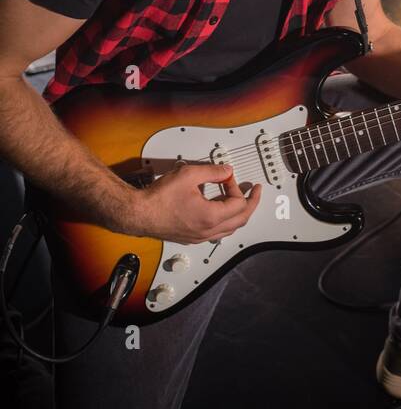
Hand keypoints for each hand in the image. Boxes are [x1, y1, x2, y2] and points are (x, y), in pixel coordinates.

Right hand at [130, 163, 261, 243]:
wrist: (138, 213)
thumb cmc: (159, 198)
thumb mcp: (189, 175)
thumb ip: (213, 171)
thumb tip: (227, 171)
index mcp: (211, 217)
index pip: (239, 203)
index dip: (237, 186)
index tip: (229, 176)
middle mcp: (208, 231)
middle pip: (241, 220)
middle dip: (250, 203)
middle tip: (254, 192)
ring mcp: (199, 237)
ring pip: (230, 229)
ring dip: (238, 214)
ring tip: (239, 199)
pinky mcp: (191, 237)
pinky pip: (217, 233)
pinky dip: (225, 221)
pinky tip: (220, 210)